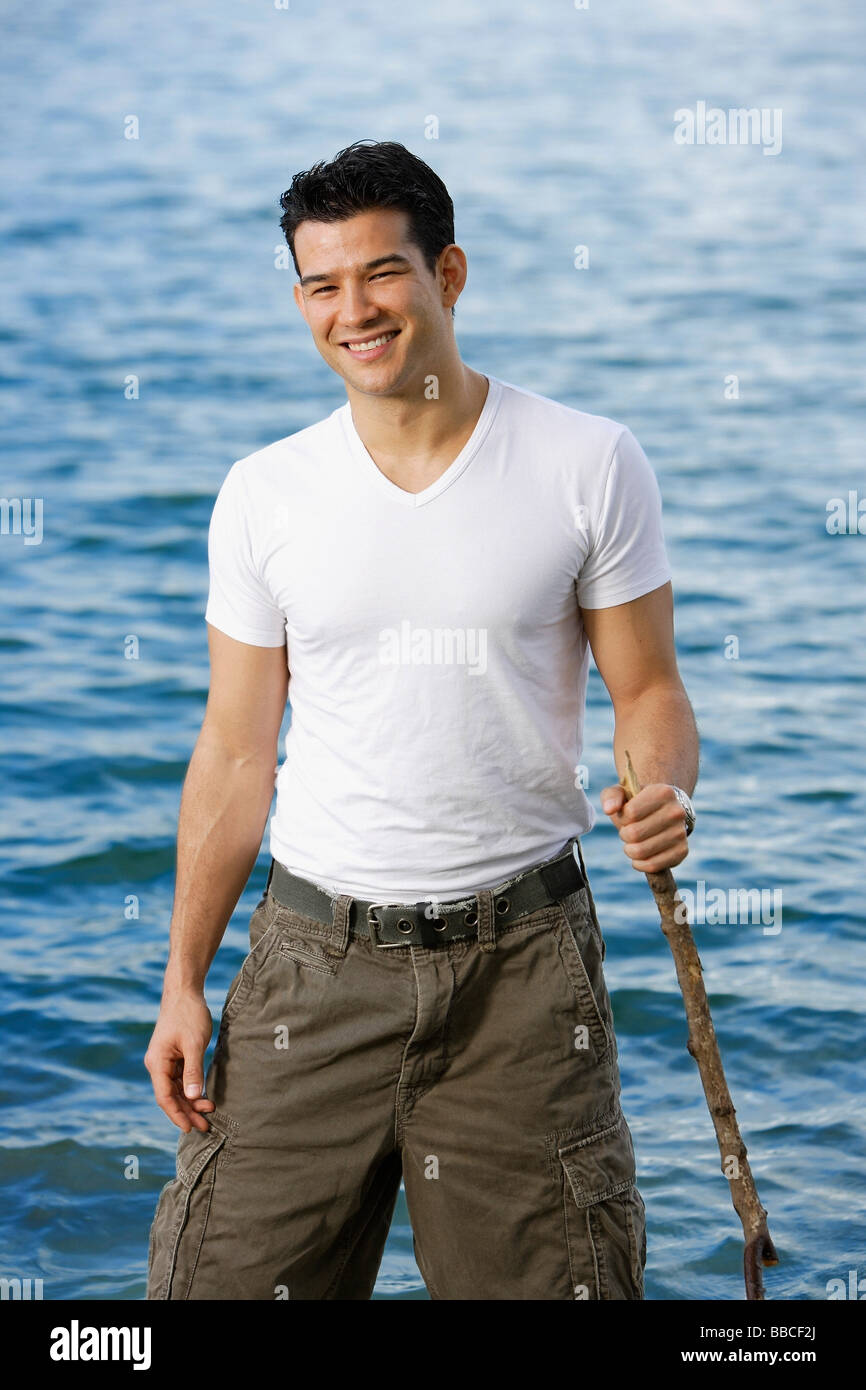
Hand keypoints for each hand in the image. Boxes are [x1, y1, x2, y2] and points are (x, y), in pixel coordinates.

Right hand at [144, 988, 215, 1131]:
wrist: (184, 992)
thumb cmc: (188, 1014)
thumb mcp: (194, 1043)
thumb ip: (193, 1071)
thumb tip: (192, 1097)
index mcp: (157, 1062)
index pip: (165, 1097)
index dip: (177, 1114)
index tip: (190, 1128)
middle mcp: (158, 1064)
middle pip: (171, 1096)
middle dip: (187, 1112)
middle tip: (206, 1126)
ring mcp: (165, 1061)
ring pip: (176, 1089)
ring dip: (191, 1102)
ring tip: (209, 1112)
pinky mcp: (174, 1056)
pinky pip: (181, 1079)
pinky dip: (191, 1089)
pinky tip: (203, 1096)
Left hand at [600, 781, 689, 872]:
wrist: (665, 813)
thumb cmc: (639, 803)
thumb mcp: (623, 792)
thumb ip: (611, 796)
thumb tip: (609, 809)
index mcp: (663, 792)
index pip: (631, 813)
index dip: (622, 818)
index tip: (627, 816)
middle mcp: (676, 812)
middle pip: (634, 833)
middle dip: (624, 835)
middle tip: (628, 832)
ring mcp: (681, 832)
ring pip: (641, 851)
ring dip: (630, 850)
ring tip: (633, 843)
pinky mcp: (682, 851)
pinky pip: (653, 865)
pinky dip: (640, 864)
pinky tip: (639, 857)